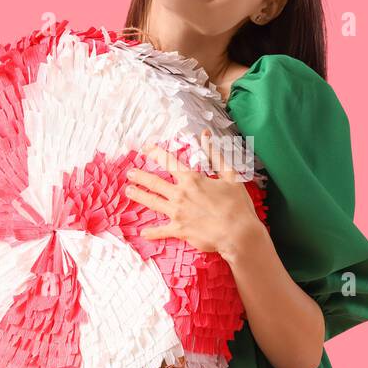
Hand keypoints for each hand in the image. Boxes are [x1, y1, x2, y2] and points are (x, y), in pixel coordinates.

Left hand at [123, 130, 261, 261]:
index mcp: (192, 179)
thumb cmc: (236, 204)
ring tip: (128, 191)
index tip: (145, 148)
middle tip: (130, 173)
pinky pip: (161, 231)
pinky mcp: (179, 230)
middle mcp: (180, 194)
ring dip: (139, 196)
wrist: (238, 233)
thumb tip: (206, 135)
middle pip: (154, 182)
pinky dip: (152, 232)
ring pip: (152, 202)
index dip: (155, 153)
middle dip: (140, 176)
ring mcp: (177, 212)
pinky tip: (143, 233)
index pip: (169, 162)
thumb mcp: (230, 175)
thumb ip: (216, 155)